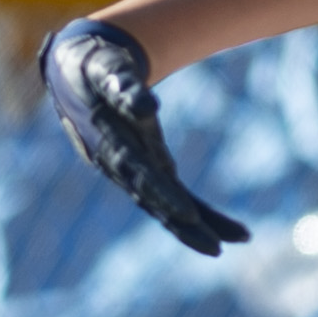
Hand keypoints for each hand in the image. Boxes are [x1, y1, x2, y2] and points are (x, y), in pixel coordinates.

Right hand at [39, 18, 250, 255]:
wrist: (77, 76)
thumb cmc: (95, 68)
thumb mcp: (104, 70)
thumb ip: (123, 87)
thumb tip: (150, 106)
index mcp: (110, 145)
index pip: (140, 175)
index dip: (162, 194)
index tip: (187, 214)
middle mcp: (122, 166)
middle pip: (155, 201)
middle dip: (184, 225)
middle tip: (215, 248)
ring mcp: (134, 172)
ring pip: (166, 207)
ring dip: (198, 228)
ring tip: (240, 238)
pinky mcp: (148, 171)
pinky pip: (176, 197)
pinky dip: (204, 215)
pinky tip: (233, 231)